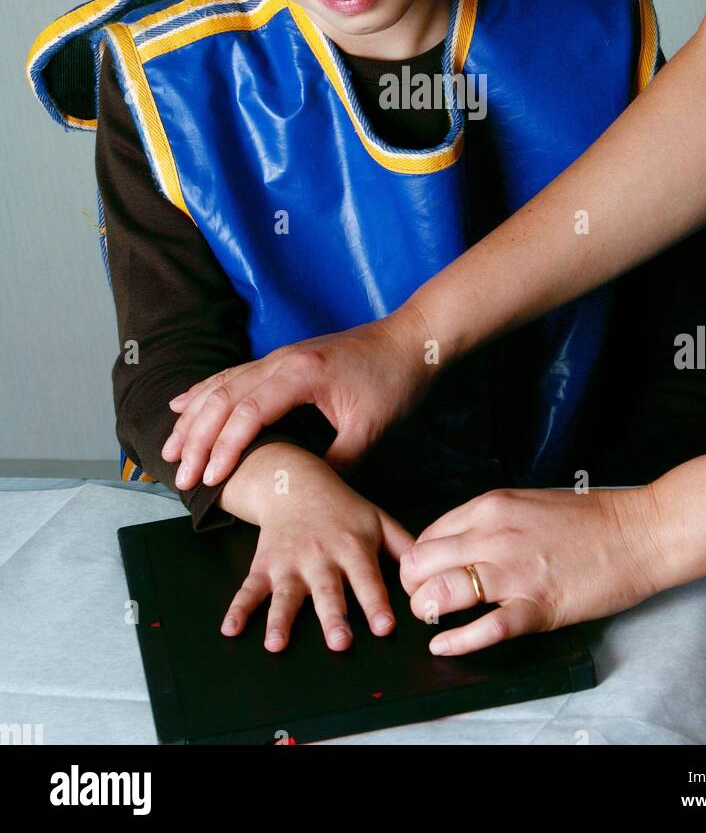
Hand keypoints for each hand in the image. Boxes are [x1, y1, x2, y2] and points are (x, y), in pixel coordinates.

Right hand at [161, 301, 438, 490]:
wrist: (409, 340)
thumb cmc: (393, 381)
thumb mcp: (370, 428)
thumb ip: (336, 461)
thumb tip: (303, 492)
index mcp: (301, 374)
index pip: (248, 411)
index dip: (226, 447)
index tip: (209, 479)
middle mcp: (281, 360)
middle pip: (224, 398)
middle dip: (197, 439)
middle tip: (179, 476)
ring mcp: (278, 356)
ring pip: (222, 384)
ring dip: (193, 417)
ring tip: (169, 449)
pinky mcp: (282, 358)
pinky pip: (232, 374)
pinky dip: (204, 391)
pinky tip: (182, 403)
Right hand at [219, 443, 414, 651]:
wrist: (296, 482)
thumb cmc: (343, 509)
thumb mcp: (378, 519)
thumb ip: (405, 546)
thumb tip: (430, 574)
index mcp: (352, 546)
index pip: (367, 578)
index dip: (376, 602)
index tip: (384, 627)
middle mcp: (321, 556)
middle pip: (328, 590)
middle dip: (333, 616)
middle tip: (339, 641)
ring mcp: (290, 562)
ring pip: (285, 594)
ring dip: (280, 619)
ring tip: (276, 643)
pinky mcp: (264, 565)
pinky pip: (248, 589)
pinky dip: (237, 609)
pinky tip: (230, 629)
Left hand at [399, 485, 669, 655]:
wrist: (638, 532)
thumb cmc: (589, 519)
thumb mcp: (527, 503)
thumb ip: (490, 521)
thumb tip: (458, 545)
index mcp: (491, 506)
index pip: (426, 535)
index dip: (418, 561)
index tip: (424, 576)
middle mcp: (493, 534)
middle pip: (421, 563)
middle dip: (413, 586)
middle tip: (422, 600)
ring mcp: (514, 571)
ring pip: (441, 592)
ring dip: (428, 610)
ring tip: (432, 620)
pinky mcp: (536, 606)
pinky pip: (484, 628)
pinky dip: (457, 641)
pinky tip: (444, 646)